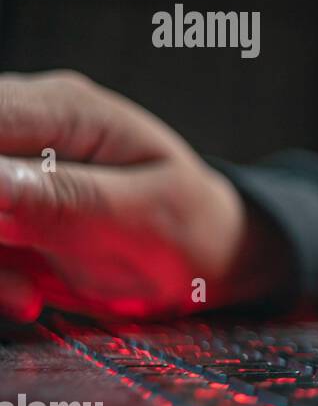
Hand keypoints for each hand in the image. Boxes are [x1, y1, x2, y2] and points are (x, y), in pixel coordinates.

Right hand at [0, 70, 286, 319]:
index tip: (2, 235)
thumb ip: (61, 199)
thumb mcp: (140, 218)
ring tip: (28, 297)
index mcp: (63, 109)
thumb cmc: (190, 228)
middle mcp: (23, 124)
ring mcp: (3, 165)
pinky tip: (26, 297)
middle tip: (17, 286)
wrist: (209, 256)